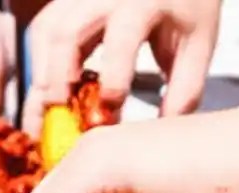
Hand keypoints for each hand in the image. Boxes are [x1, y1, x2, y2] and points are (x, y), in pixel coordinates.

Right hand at [21, 0, 220, 135]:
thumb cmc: (187, 7)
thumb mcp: (198, 44)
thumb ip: (184, 88)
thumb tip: (160, 134)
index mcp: (142, 3)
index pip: (121, 40)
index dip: (113, 77)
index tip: (111, 109)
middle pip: (67, 33)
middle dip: (58, 78)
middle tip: (58, 118)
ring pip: (45, 31)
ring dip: (42, 74)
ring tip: (46, 112)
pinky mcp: (67, 2)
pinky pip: (41, 30)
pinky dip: (39, 63)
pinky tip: (47, 92)